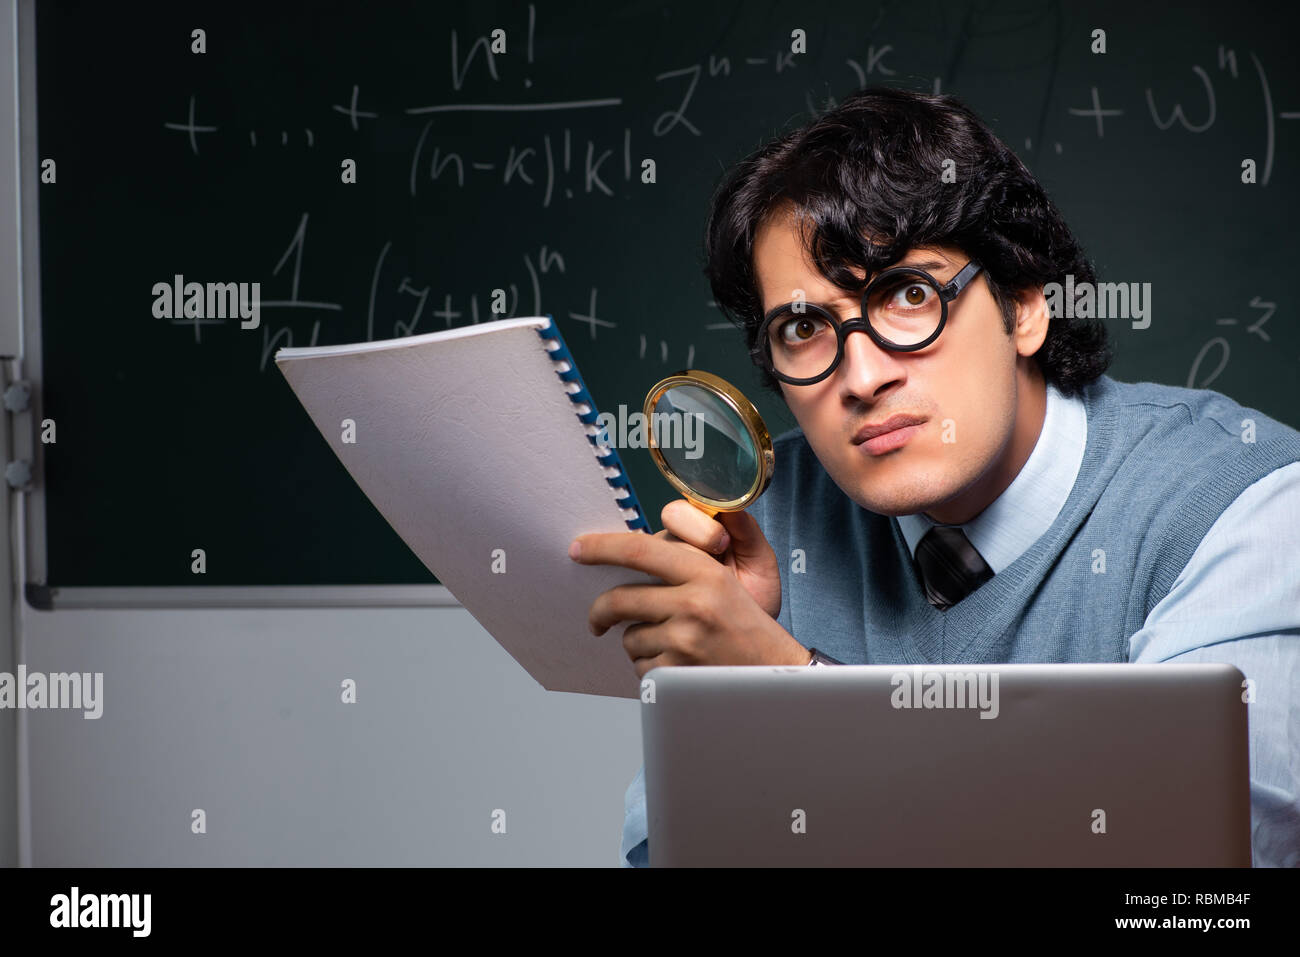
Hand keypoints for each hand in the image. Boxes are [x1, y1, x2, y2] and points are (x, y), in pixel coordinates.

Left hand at [568, 500, 809, 678]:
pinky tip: (677, 663)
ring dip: (637, 643)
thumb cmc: (744, 624)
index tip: (577, 549)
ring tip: (669, 644)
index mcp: (704, 571)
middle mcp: (693, 602)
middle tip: (597, 620)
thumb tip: (628, 555)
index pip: (638, 550)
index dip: (601, 547)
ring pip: (629, 637)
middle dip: (599, 612)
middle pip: (619, 599)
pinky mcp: (679, 673)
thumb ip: (682, 564)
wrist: (776, 674)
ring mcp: (684, 640)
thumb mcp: (723, 580)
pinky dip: (651, 667)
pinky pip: (640, 666)